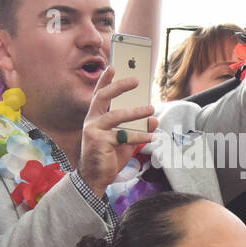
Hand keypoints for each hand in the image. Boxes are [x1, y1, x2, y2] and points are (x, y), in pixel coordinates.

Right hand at [77, 67, 156, 193]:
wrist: (95, 179)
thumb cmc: (108, 158)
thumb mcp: (125, 142)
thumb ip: (138, 130)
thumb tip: (154, 120)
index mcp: (95, 118)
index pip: (98, 96)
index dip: (104, 81)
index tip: (112, 67)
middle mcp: (91, 122)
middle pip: (103, 98)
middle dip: (119, 87)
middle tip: (136, 80)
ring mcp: (94, 131)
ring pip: (116, 116)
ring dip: (136, 112)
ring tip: (151, 109)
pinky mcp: (100, 142)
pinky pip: (123, 135)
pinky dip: (139, 136)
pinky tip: (151, 136)